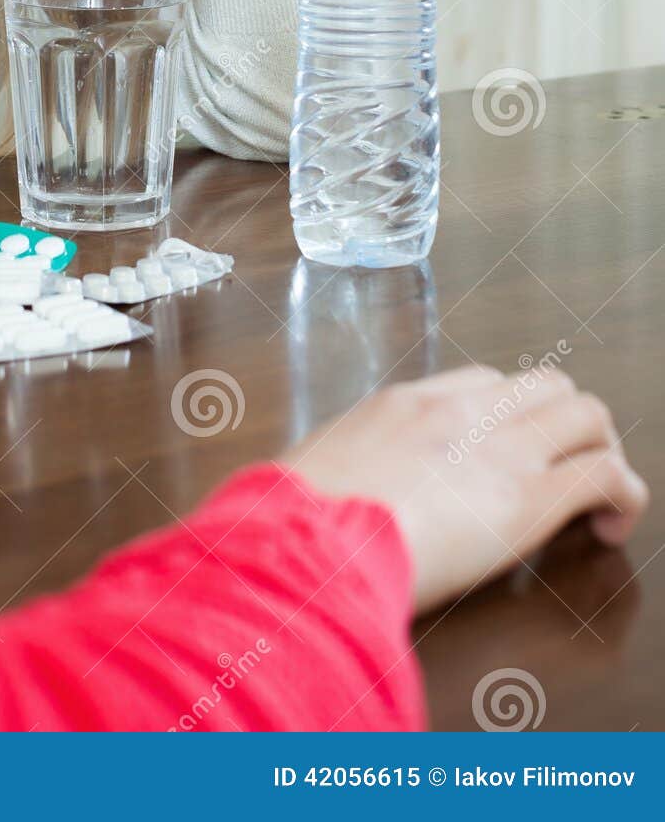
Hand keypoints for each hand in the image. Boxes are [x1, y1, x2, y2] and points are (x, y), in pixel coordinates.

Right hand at [283, 365, 648, 614]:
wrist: (309, 535)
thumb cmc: (296, 517)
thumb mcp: (316, 471)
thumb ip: (350, 472)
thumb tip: (344, 501)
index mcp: (405, 403)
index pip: (484, 383)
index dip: (506, 419)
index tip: (503, 458)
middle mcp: (460, 411)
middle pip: (545, 385)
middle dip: (564, 426)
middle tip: (558, 474)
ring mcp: (500, 448)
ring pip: (588, 413)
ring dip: (598, 451)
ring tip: (591, 500)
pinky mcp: (531, 498)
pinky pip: (607, 474)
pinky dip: (623, 497)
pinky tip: (607, 529)